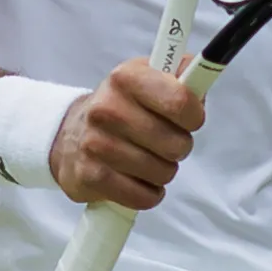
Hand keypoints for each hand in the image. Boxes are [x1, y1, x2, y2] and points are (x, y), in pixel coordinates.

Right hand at [46, 58, 204, 210]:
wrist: (68, 135)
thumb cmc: (121, 107)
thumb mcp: (147, 78)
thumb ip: (181, 74)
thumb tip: (203, 76)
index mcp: (126, 78)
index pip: (180, 102)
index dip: (194, 116)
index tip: (189, 120)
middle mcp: (107, 108)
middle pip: (176, 144)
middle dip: (179, 147)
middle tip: (166, 142)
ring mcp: (95, 144)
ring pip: (162, 173)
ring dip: (163, 171)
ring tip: (150, 160)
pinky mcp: (90, 176)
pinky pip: (143, 197)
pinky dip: (149, 194)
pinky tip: (140, 181)